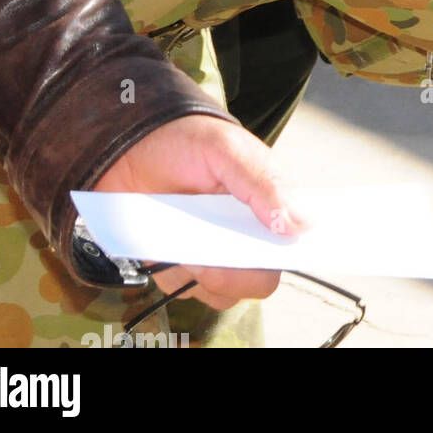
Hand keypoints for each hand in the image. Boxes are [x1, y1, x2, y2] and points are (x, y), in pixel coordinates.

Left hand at [94, 115, 307, 310]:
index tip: (270, 253)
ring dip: (202, 273)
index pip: (292, 243)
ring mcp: (211, 254)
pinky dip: (174, 272)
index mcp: (266, 205)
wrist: (130, 144)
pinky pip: (183, 289)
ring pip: (221, 292)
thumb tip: (302, 224)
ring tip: (181, 237)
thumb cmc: (188, 139)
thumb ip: (264, 184)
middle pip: (258, 279)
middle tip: (209, 249)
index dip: (291, 255)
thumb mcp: (228, 148)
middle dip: (235, 272)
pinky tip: (165, 241)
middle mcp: (243, 236)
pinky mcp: (178, 267)